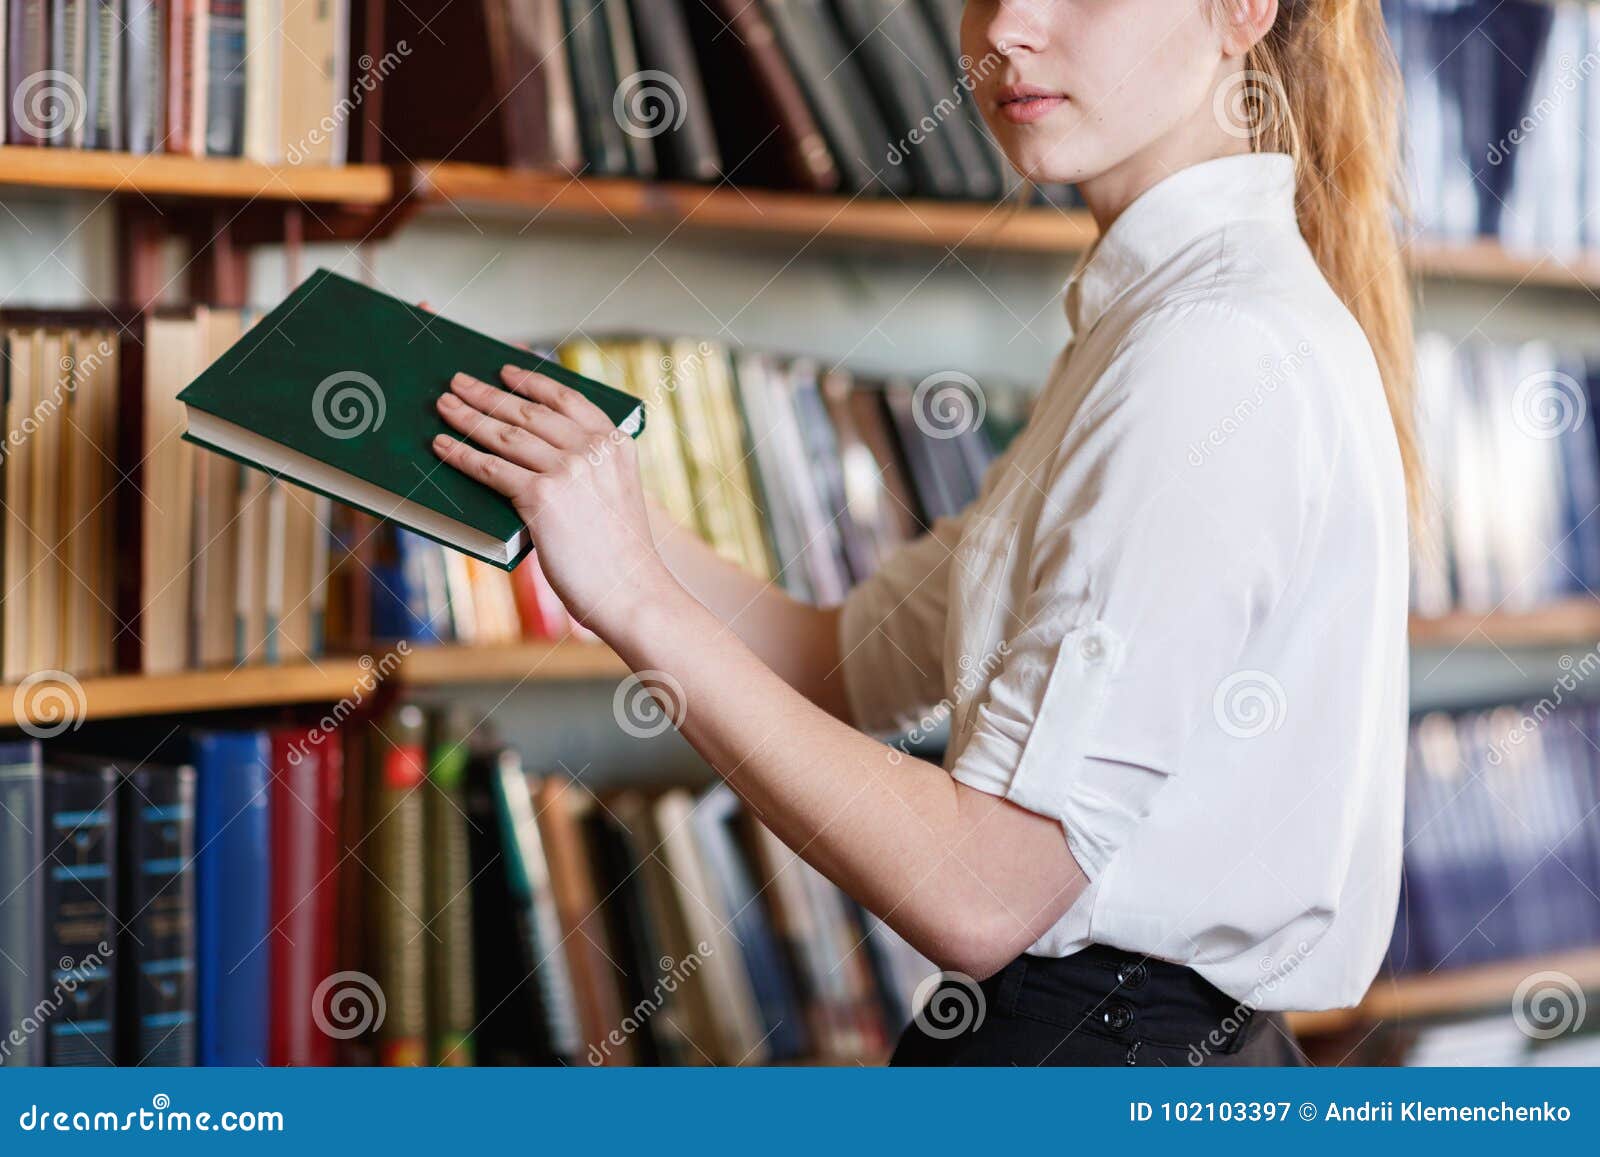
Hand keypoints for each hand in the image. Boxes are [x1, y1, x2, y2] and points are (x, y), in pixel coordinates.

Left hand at [430, 365, 675, 636]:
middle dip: (488, 394)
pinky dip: (462, 455)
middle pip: (528, 411)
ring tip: (444, 406)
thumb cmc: (620, 553)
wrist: (631, 590)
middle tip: (459, 382)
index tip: (506, 371)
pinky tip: (442, 446)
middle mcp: (592, 448)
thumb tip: (531, 448)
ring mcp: (567, 469)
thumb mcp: (615, 492)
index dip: (531, 381)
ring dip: (468, 417)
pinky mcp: (542, 496)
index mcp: (614, 442)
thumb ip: (587, 466)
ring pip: (505, 434)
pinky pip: (491, 468)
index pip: (566, 397)